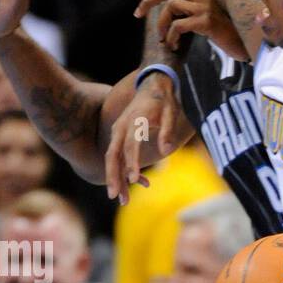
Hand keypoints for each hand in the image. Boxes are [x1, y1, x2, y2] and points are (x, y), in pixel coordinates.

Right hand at [104, 80, 177, 202]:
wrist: (153, 84)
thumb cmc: (164, 99)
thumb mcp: (171, 111)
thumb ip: (168, 130)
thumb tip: (167, 151)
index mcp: (134, 121)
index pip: (130, 146)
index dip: (131, 163)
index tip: (134, 180)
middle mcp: (121, 127)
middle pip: (112, 155)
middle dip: (113, 177)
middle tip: (115, 196)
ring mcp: (118, 131)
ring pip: (112, 158)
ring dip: (115, 178)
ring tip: (122, 199)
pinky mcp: (120, 136)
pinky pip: (118, 156)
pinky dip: (122, 170)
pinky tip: (134, 184)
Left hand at [136, 0, 248, 59]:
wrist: (248, 47)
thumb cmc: (228, 37)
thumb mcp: (209, 22)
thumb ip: (193, 14)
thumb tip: (172, 17)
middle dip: (148, 1)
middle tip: (138, 14)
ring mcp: (206, 8)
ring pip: (171, 6)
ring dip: (160, 23)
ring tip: (162, 38)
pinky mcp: (207, 22)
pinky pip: (179, 25)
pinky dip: (171, 36)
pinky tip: (174, 46)